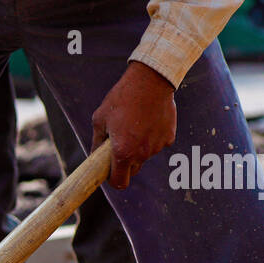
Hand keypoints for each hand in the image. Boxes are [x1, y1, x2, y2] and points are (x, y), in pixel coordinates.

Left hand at [91, 61, 176, 188]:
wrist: (151, 80)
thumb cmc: (121, 98)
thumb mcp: (100, 119)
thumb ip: (97, 143)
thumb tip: (94, 157)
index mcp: (122, 152)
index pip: (119, 182)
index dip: (112, 179)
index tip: (109, 171)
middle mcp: (142, 154)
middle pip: (132, 171)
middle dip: (124, 163)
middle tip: (119, 144)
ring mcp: (157, 147)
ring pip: (144, 156)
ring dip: (138, 148)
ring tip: (133, 125)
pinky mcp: (169, 137)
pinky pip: (157, 144)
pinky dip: (151, 138)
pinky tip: (147, 120)